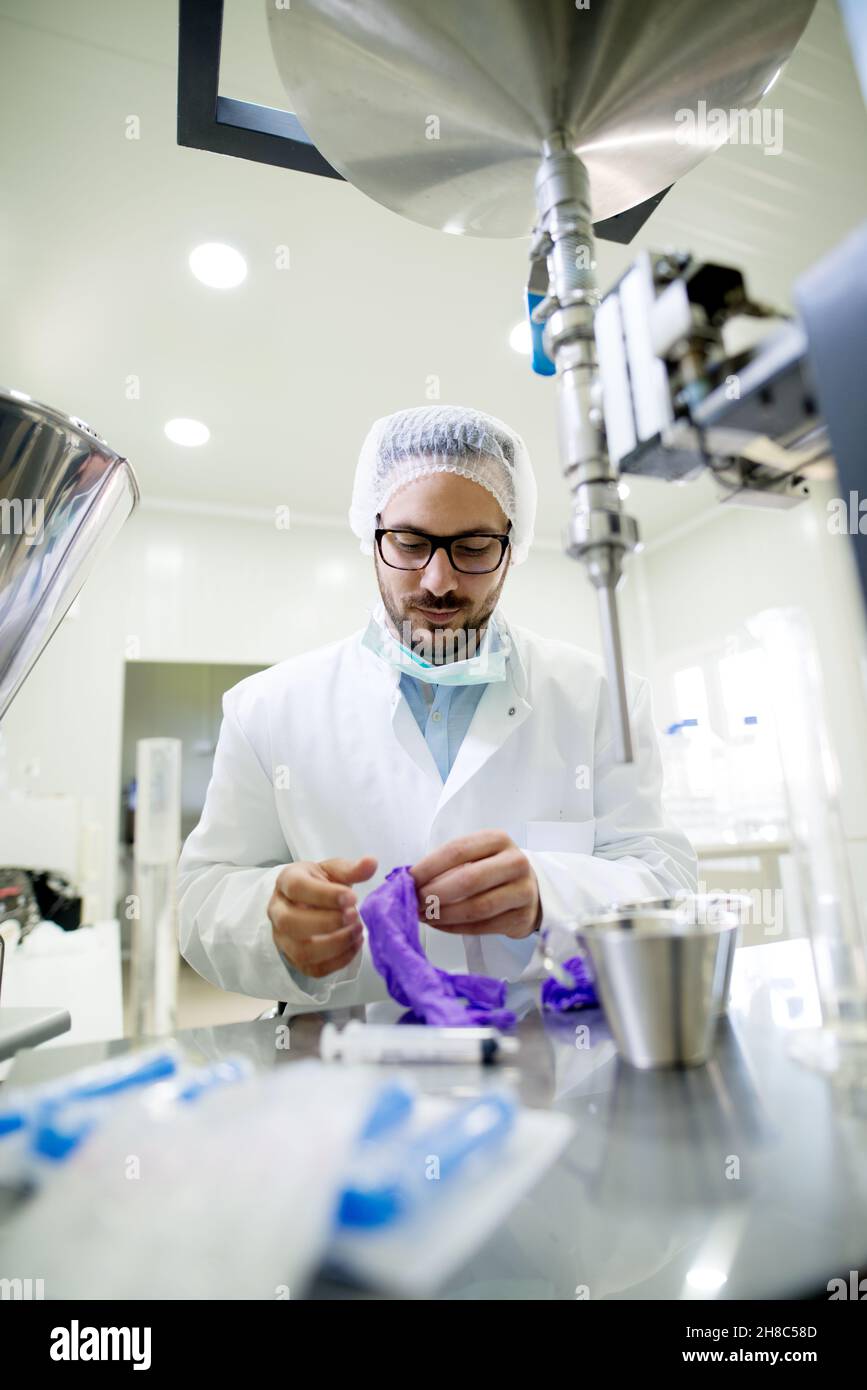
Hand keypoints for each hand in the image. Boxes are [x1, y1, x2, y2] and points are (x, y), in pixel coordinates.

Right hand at [269, 854, 376, 978]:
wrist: (307, 903)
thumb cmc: (320, 884)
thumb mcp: (333, 870)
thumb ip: (351, 869)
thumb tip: (372, 863)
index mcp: (286, 882)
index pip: (297, 889)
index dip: (325, 895)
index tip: (352, 897)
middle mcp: (278, 911)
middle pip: (290, 923)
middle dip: (326, 923)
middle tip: (354, 915)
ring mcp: (283, 938)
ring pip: (301, 951)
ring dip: (335, 944)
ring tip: (358, 930)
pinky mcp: (295, 959)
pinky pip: (313, 968)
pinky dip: (338, 960)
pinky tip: (354, 945)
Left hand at [410, 830, 540, 939]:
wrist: (531, 889)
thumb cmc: (494, 870)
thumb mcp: (477, 856)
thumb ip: (448, 865)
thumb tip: (412, 882)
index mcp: (498, 840)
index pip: (457, 851)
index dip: (429, 867)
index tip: (409, 880)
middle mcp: (515, 863)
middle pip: (468, 880)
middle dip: (435, 893)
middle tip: (415, 902)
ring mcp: (523, 891)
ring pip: (476, 907)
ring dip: (443, 914)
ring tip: (424, 915)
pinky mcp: (522, 918)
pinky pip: (482, 926)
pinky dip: (455, 928)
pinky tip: (440, 924)